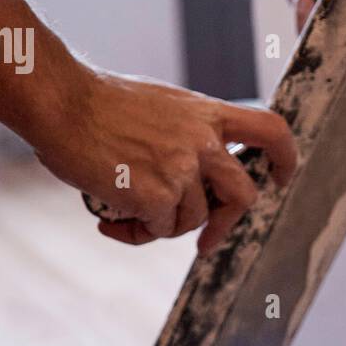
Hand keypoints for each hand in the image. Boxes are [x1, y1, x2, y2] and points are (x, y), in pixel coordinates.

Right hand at [33, 68, 296, 253]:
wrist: (61, 102)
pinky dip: (134, 233)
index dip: (284, 158)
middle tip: (205, 243)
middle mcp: (202, 141)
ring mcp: (182, 168)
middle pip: (244, 194)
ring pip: (192, 220)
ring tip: (125, 213)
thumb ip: (185, 133)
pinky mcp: (157, 195)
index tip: (279, 178)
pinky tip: (107, 220)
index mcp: (206, 113)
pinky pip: (158, 231)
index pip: (270, 129)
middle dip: (227, 224)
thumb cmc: (96, 103)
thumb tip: (193, 175)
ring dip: (161, 225)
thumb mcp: (160, 106)